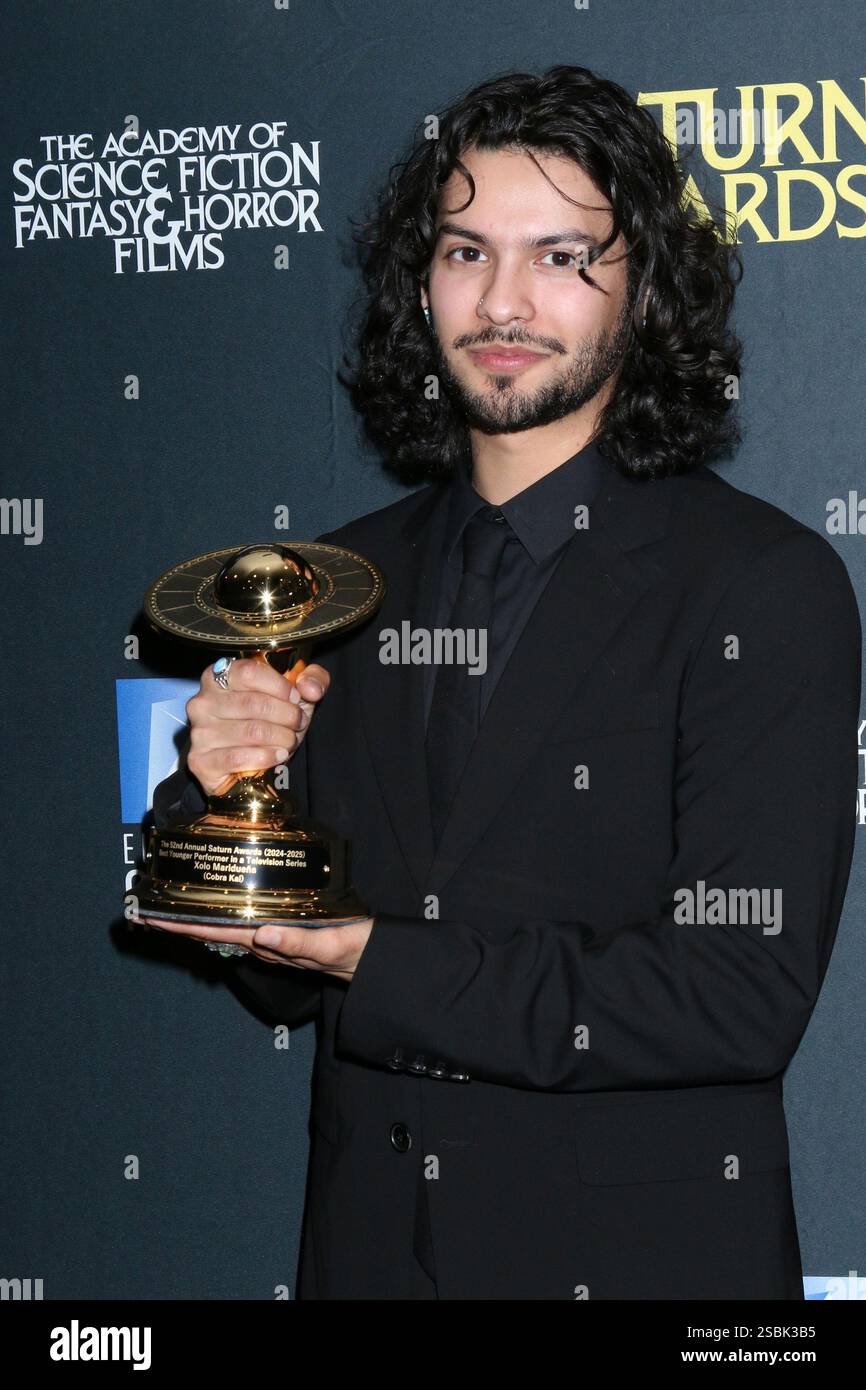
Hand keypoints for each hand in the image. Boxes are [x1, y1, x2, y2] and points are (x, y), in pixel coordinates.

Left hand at [137, 913, 374, 982]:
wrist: (375, 959)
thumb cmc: (356, 951)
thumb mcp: (332, 946)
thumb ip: (299, 944)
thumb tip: (262, 934)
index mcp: (269, 943)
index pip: (215, 931)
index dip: (182, 924)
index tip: (150, 917)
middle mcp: (263, 942)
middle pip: (210, 929)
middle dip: (177, 920)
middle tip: (142, 908)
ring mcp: (270, 938)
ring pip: (223, 926)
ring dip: (194, 917)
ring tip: (167, 903)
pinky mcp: (281, 929)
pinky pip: (242, 922)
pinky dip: (222, 912)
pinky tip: (215, 904)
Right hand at [185, 655, 330, 796]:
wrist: (250, 765)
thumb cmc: (269, 722)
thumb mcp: (295, 696)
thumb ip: (312, 679)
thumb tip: (310, 688)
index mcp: (219, 676)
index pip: (249, 672)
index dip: (279, 686)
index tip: (296, 698)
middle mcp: (203, 701)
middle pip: (253, 703)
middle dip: (287, 715)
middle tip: (299, 723)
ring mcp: (199, 731)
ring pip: (251, 731)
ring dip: (282, 738)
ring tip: (290, 740)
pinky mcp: (200, 760)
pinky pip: (239, 757)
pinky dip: (266, 757)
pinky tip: (278, 755)